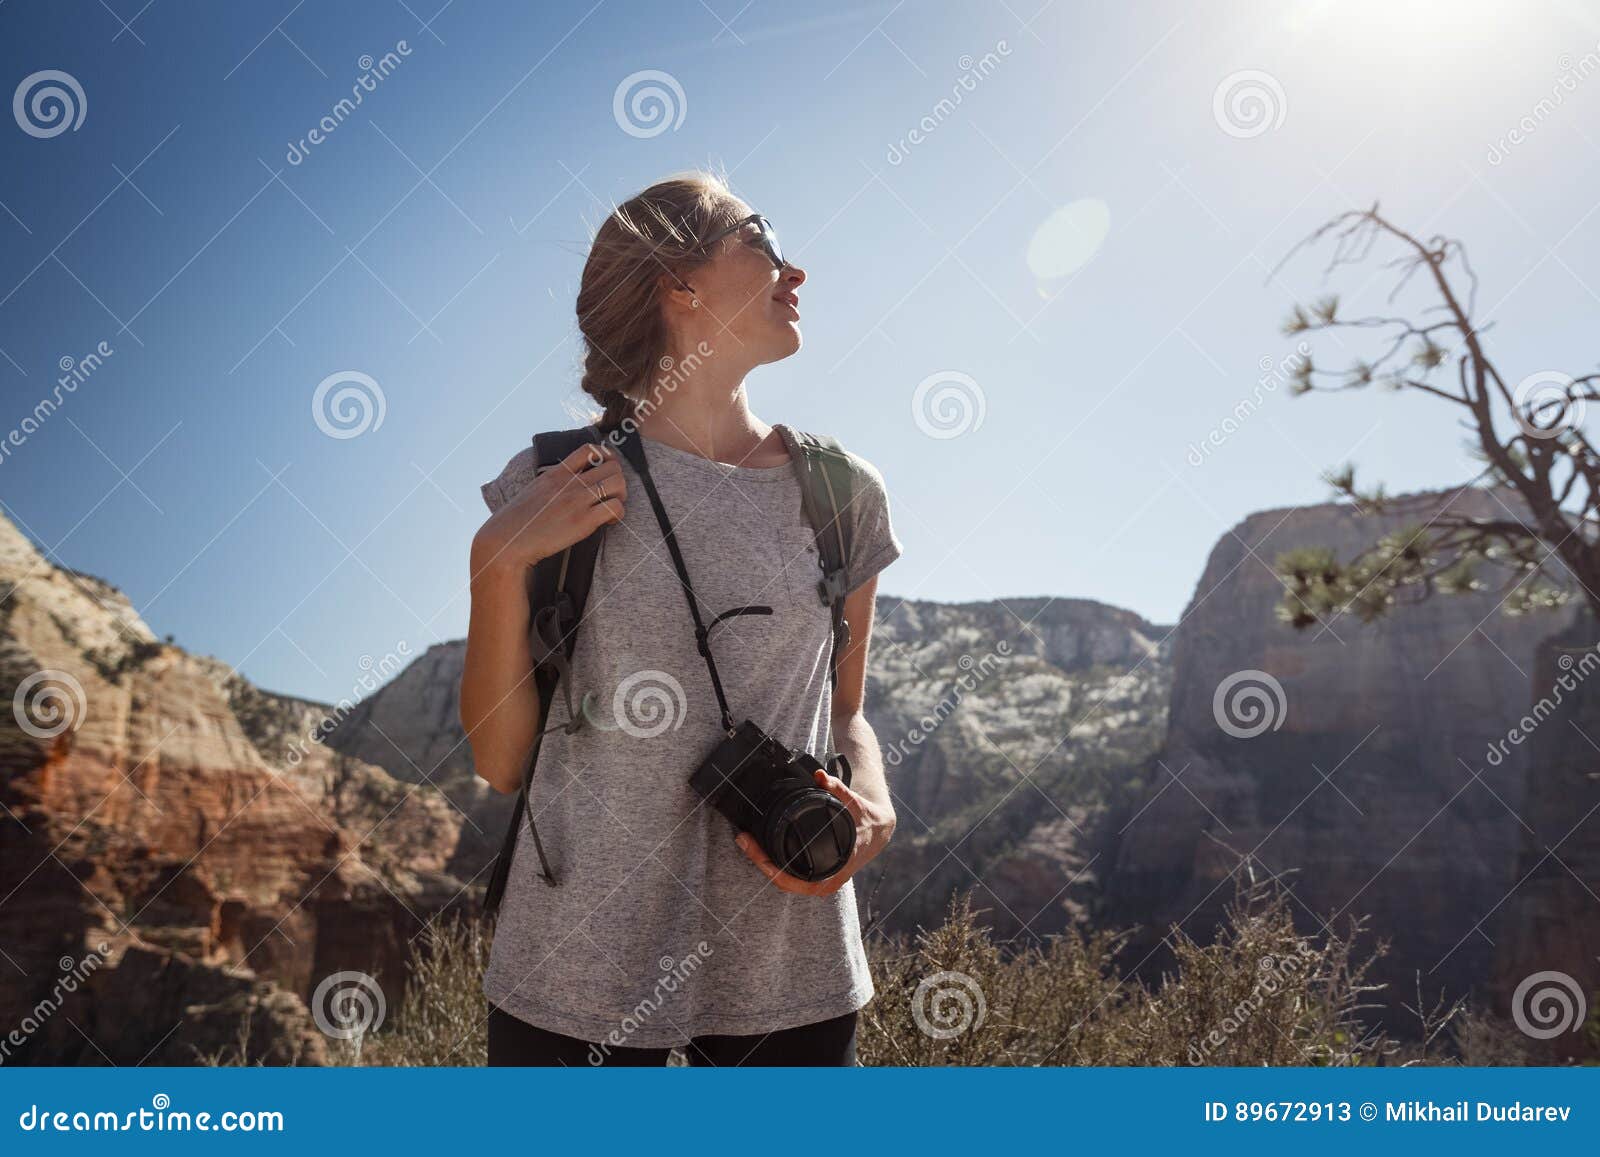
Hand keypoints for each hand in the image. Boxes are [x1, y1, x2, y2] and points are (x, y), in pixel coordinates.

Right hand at [473, 441, 625, 574]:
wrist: (508, 540)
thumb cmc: (519, 521)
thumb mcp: (534, 490)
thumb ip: (553, 484)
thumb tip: (566, 486)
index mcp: (557, 473)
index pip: (589, 450)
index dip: (606, 457)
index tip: (606, 470)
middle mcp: (570, 483)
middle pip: (613, 466)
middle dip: (619, 480)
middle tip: (612, 495)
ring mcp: (577, 501)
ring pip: (618, 484)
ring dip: (621, 495)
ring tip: (611, 508)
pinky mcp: (583, 521)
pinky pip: (616, 508)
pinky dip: (618, 514)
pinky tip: (608, 522)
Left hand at [734, 768, 894, 895]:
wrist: (878, 829)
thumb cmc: (865, 818)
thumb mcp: (854, 802)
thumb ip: (837, 788)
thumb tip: (820, 776)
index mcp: (836, 871)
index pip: (795, 880)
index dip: (771, 867)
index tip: (754, 848)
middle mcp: (827, 881)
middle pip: (783, 881)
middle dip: (760, 862)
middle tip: (743, 840)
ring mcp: (820, 881)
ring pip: (784, 881)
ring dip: (763, 863)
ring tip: (746, 842)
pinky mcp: (815, 875)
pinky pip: (790, 876)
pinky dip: (773, 863)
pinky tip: (759, 848)